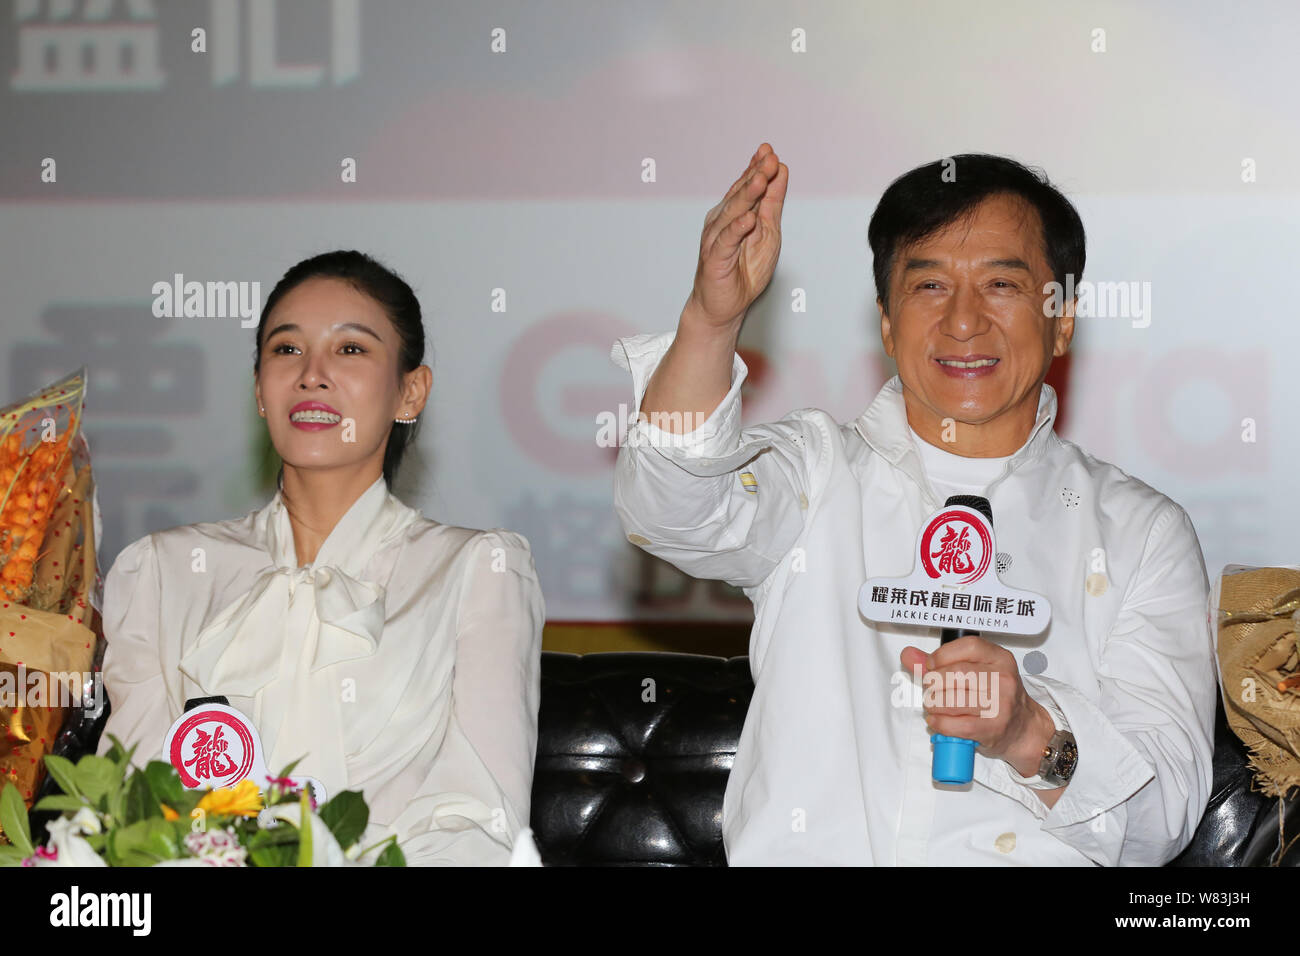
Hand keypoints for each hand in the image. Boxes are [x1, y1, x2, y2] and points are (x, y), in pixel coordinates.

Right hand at [687, 143, 788, 330]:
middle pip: (740, 194)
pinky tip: (747, 218)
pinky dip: (736, 229)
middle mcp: (722, 221)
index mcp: (735, 212)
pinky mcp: (714, 259)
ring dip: (746, 195)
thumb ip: (772, 203)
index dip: (757, 167)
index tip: (769, 151)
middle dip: (755, 175)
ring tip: (760, 179)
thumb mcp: (768, 232)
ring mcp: (716, 239)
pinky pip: (726, 241)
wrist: (724, 306)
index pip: (746, 185)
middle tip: (769, 158)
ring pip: (732, 213)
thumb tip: (780, 171)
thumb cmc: (743, 271)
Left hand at [900, 636, 1054, 777]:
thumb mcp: (974, 672)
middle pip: (955, 675)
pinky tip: (937, 721)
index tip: (931, 666)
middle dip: (933, 684)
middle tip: (931, 690)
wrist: (1023, 729)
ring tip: (934, 706)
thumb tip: (908, 655)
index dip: (942, 656)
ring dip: (933, 705)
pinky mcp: (992, 728)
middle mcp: (1003, 679)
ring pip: (952, 700)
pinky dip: (939, 723)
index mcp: (999, 658)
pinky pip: (956, 724)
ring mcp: (1000, 705)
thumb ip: (939, 662)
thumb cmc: (995, 697)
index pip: (968, 647)